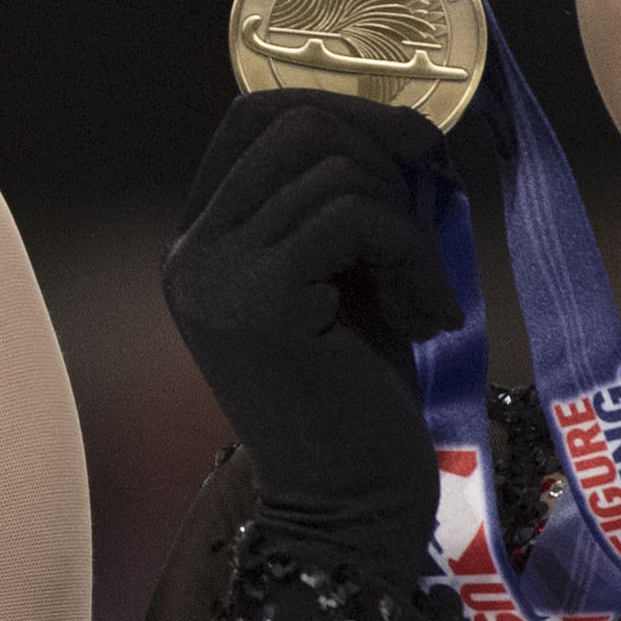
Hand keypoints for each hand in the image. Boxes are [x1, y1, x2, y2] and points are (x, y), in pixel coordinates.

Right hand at [163, 90, 462, 578]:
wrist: (348, 512)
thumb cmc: (359, 401)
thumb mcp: (345, 283)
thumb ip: (345, 209)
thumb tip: (405, 123)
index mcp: (200, 245)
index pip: (251, 115)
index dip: (340, 109)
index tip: (411, 148)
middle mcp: (191, 253)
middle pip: (293, 123)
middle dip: (381, 153)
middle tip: (422, 226)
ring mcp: (216, 276)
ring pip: (332, 169)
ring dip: (405, 220)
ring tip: (423, 292)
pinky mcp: (261, 302)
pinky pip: (353, 218)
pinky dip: (411, 253)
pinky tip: (428, 315)